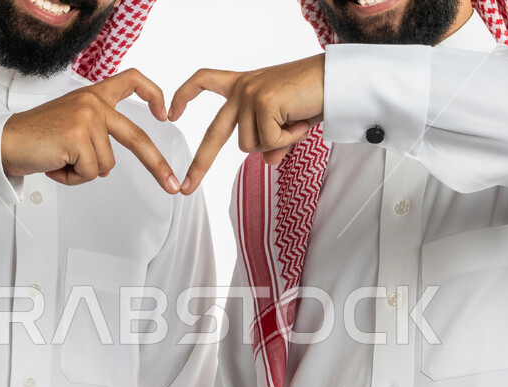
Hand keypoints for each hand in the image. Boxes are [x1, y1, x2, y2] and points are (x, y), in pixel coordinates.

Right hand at [1, 69, 179, 193]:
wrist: (5, 142)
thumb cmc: (36, 137)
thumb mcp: (72, 126)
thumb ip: (97, 135)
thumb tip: (109, 165)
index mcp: (94, 96)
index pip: (132, 80)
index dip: (154, 95)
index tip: (165, 114)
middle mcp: (93, 102)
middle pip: (136, 137)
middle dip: (157, 165)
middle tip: (172, 185)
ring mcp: (86, 118)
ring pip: (106, 164)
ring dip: (82, 172)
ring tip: (59, 159)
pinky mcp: (78, 137)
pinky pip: (90, 172)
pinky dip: (72, 177)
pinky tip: (54, 163)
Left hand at [168, 54, 324, 194]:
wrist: (336, 78)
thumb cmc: (314, 95)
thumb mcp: (288, 122)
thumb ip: (274, 141)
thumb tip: (267, 161)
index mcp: (242, 85)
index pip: (203, 80)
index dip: (184, 95)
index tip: (171, 113)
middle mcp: (242, 88)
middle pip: (214, 132)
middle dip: (200, 164)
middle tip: (185, 187)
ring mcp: (250, 95)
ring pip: (249, 145)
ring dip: (277, 141)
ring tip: (296, 121)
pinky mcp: (263, 102)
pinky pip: (270, 142)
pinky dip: (289, 139)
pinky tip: (300, 120)